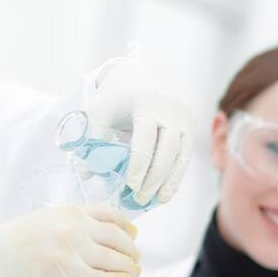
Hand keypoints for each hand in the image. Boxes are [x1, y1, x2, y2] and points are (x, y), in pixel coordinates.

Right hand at [0, 203, 141, 276]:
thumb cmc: (2, 248)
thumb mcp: (37, 224)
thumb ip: (61, 229)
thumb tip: (84, 245)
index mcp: (65, 211)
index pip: (108, 213)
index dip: (126, 225)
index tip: (133, 235)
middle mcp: (72, 226)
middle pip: (117, 236)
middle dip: (131, 251)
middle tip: (134, 261)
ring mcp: (71, 248)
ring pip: (115, 259)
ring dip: (129, 268)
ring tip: (133, 274)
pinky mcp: (68, 273)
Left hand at [86, 58, 194, 204]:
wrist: (137, 75)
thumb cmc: (113, 97)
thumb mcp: (98, 113)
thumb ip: (91, 141)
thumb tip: (87, 175)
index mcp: (146, 104)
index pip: (144, 141)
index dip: (137, 167)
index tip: (128, 186)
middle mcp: (171, 111)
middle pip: (167, 151)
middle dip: (154, 179)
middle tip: (139, 199)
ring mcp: (184, 118)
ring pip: (182, 156)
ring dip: (170, 181)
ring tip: (157, 201)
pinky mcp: (190, 126)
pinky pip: (186, 155)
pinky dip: (176, 174)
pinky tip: (166, 191)